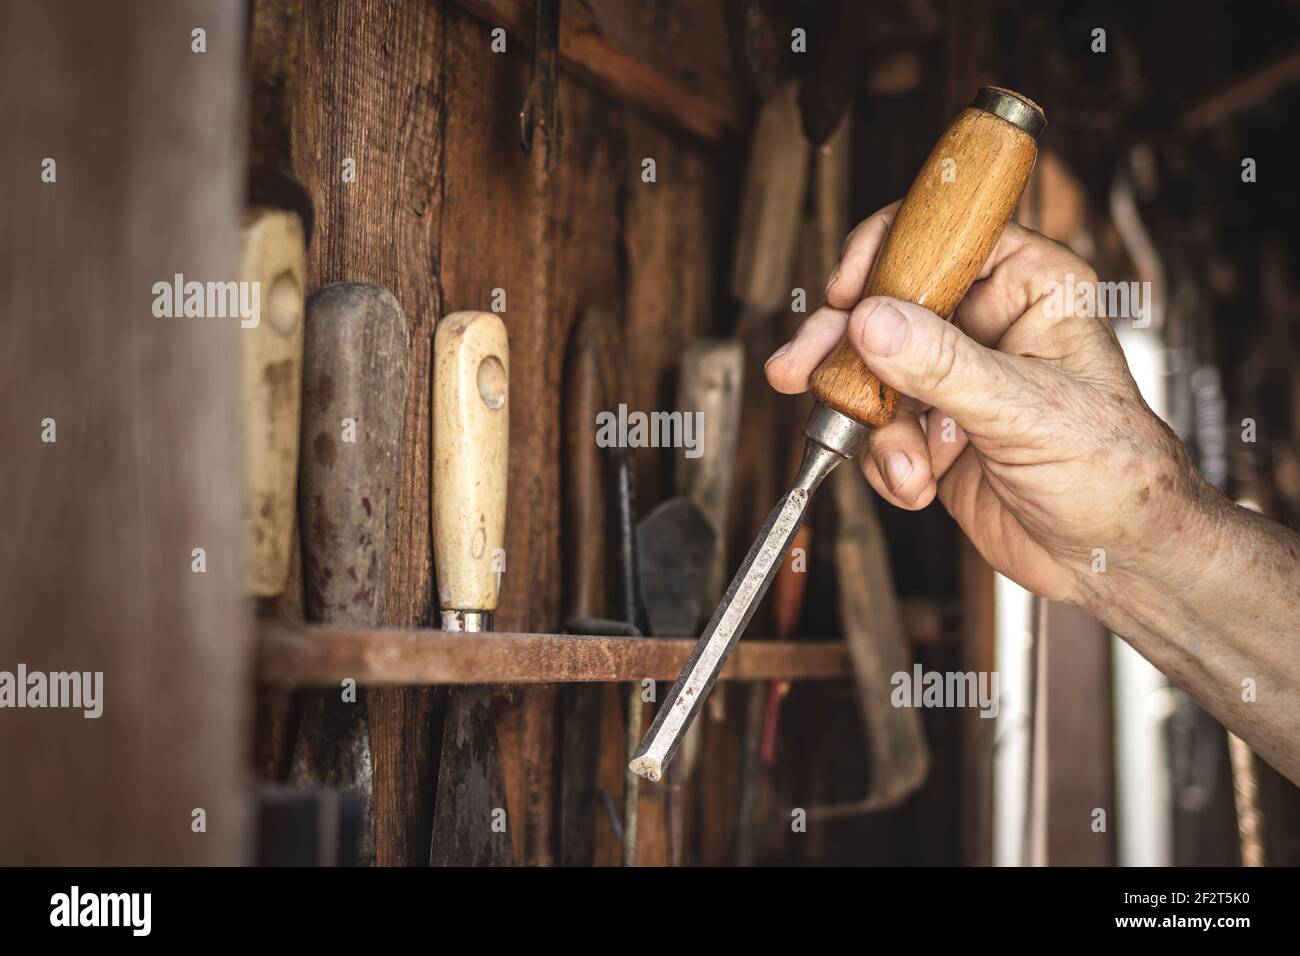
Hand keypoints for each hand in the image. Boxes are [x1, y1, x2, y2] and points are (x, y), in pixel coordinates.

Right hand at [765, 203, 1214, 608]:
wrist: (1114, 559)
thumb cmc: (1114, 470)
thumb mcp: (1026, 410)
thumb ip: (943, 365)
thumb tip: (872, 322)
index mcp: (1027, 287)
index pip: (944, 235)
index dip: (887, 252)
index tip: (848, 292)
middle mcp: (984, 325)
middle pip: (885, 305)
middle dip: (842, 348)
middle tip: (800, 370)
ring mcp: (953, 380)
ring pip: (871, 375)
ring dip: (875, 428)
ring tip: (904, 466)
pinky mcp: (931, 432)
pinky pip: (876, 431)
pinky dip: (886, 465)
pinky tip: (919, 488)